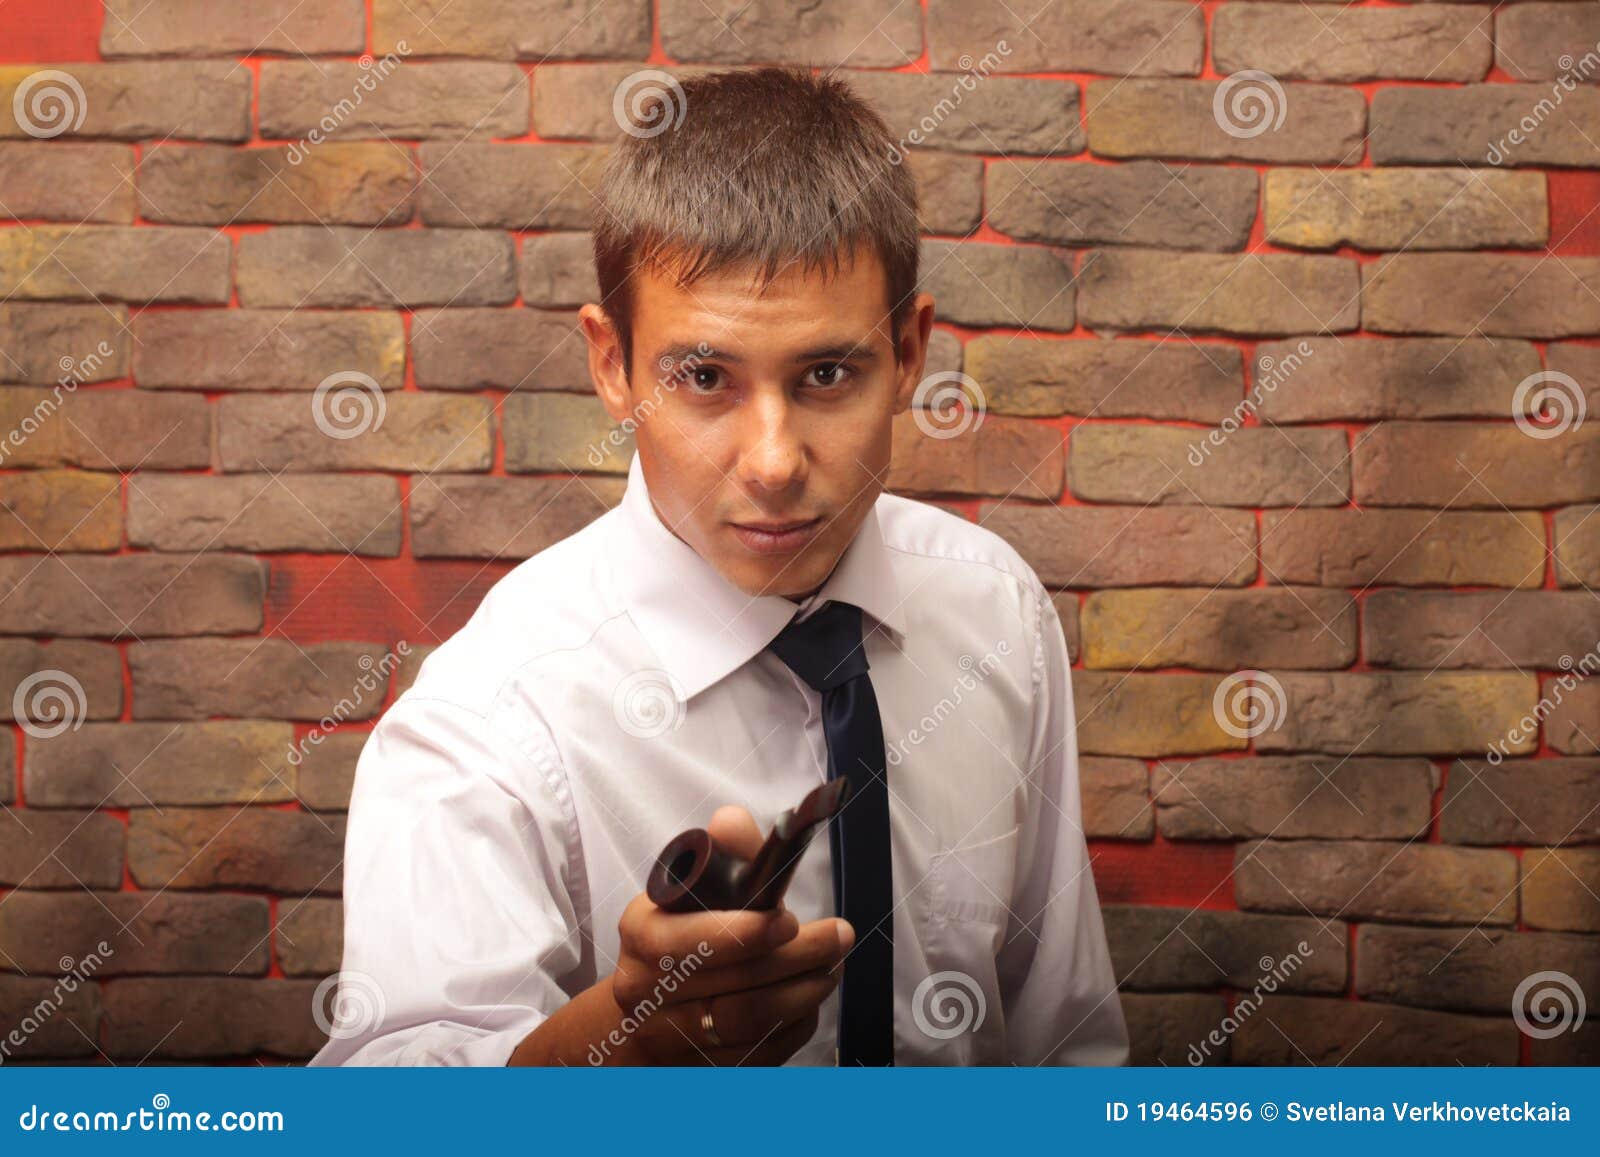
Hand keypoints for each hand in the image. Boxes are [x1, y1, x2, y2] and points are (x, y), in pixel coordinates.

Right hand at [509, 805, 852, 1065]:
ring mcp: (672, 1038)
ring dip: (803, 992)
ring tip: (833, 964)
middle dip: (795, 960)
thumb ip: (720, 852)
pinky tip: (812, 996)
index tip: (788, 920)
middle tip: (839, 935)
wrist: (641, 1013)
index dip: (739, 935)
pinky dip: (795, 1024)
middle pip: (730, 986)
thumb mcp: (688, 887)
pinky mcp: (703, 1068)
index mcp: (642, 936)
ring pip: (749, 1023)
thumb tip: (733, 821)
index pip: (686, 943)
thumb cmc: (678, 934)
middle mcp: (648, 992)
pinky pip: (760, 1052)